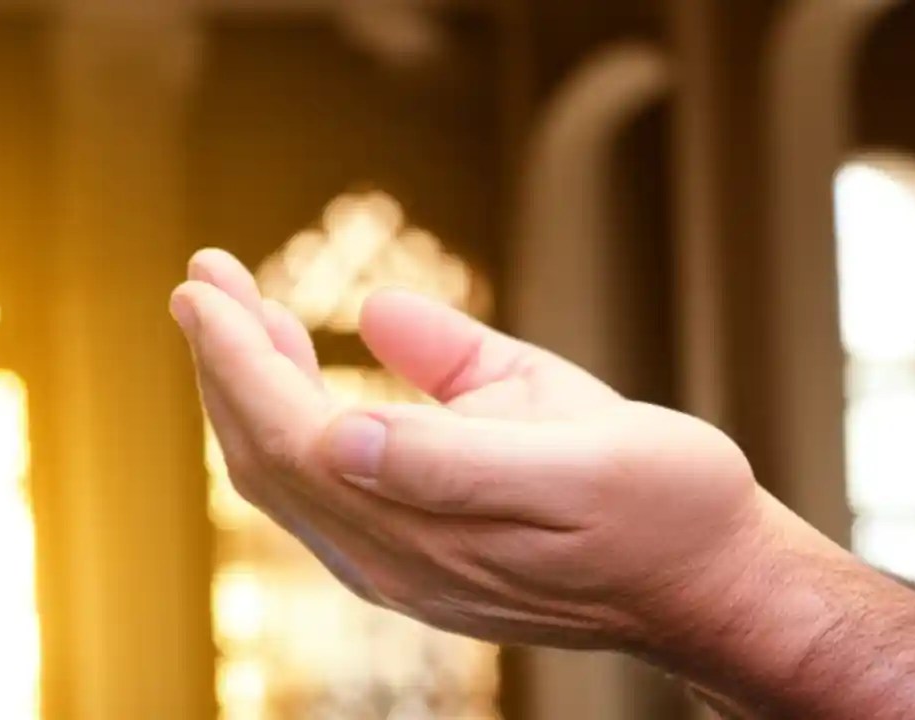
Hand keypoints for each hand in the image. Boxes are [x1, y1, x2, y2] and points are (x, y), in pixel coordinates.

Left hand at [171, 248, 771, 650]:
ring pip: (286, 476)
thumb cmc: (663, 503)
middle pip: (269, 455)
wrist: (711, 584)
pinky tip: (298, 374)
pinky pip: (317, 490)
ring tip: (240, 311)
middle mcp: (397, 562)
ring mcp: (402, 570)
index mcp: (431, 527)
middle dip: (226, 362)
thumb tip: (344, 426)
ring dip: (249, 390)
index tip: (203, 287)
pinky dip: (286, 421)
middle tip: (206, 280)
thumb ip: (456, 452)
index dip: (237, 359)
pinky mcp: (417, 561)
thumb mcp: (580, 452)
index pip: (293, 435)